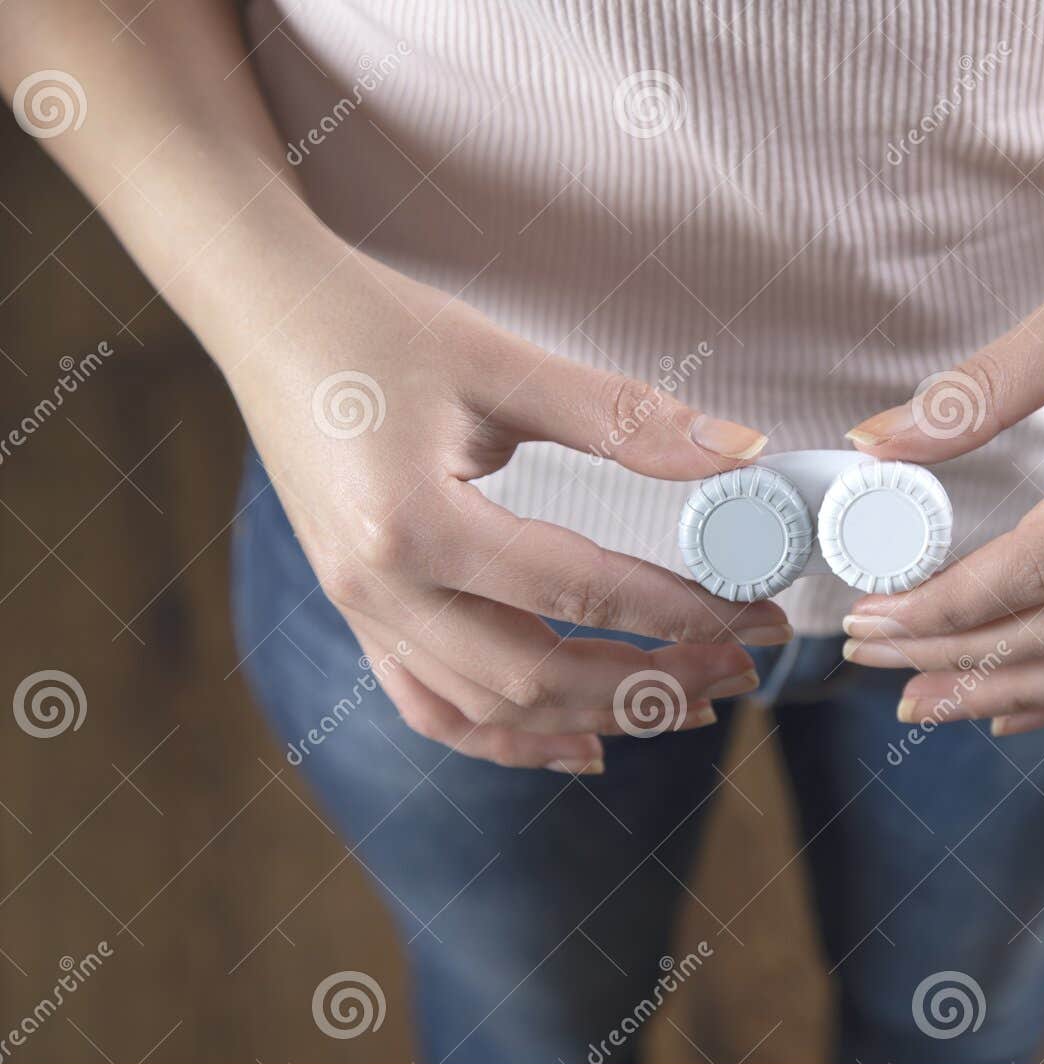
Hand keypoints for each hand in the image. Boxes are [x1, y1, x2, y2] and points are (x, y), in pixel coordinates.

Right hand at [224, 226, 788, 770]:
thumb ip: (625, 418)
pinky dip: (509, 740)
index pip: (580, 595)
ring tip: (686, 705)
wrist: (267, 317)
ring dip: (596, 718)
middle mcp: (380, 589)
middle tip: (741, 671)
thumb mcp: (504, 363)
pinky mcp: (360, 614)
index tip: (757, 616)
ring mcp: (362, 613)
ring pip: (492, 709)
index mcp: (414, 524)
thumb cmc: (377, 327)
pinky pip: (436, 708)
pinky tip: (580, 745)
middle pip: (539, 678)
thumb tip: (741, 453)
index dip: (683, 614)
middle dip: (653, 685)